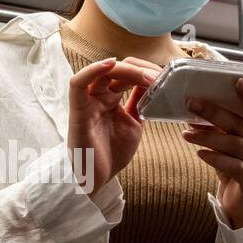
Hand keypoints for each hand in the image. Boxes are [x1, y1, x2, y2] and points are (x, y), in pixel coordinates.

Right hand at [67, 56, 161, 195]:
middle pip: (117, 71)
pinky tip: (111, 64)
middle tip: (159, 77)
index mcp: (110, 98)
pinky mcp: (77, 110)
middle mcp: (98, 96)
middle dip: (140, 70)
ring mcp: (87, 101)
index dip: (145, 72)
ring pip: (102, 72)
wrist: (96, 179)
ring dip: (126, 70)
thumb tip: (153, 85)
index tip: (165, 77)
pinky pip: (78, 84)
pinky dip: (92, 70)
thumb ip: (139, 104)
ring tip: (147, 76)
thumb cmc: (111, 153)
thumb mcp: (134, 124)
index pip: (127, 75)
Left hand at [181, 76, 242, 228]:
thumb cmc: (241, 168)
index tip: (237, 81)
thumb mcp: (234, 145)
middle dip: (214, 113)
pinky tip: (200, 154)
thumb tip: (198, 109)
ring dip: (208, 136)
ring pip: (235, 144)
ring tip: (187, 134)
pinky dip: (215, 158)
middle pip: (241, 125)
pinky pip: (234, 166)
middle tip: (192, 104)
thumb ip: (223, 129)